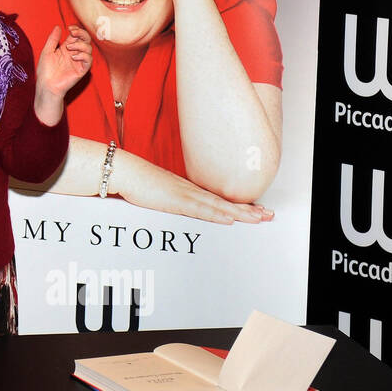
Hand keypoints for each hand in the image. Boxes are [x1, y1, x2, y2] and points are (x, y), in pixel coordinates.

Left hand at [33, 25, 90, 125]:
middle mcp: (74, 53)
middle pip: (85, 40)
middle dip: (82, 33)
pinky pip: (89, 60)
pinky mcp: (82, 70)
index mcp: (66, 48)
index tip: (70, 28)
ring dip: (80, 45)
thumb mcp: (47, 51)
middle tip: (73, 32)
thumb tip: (58, 27)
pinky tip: (73, 56)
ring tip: (69, 48)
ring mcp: (79, 62)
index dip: (76, 30)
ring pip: (89, 48)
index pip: (77, 36)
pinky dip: (83, 55)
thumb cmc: (45, 70)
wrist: (46, 85)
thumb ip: (53, 39)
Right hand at [111, 149, 272, 224]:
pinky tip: (230, 219)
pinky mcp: (175, 200)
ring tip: (259, 218)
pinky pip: (201, 210)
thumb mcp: (155, 191)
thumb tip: (172, 203)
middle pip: (224, 201)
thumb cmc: (135, 180)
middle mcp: (189, 190)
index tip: (254, 209)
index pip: (217, 198)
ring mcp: (184, 194)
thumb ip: (167, 197)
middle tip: (268, 215)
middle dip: (248, 209)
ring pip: (218, 206)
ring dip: (240, 213)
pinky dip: (217, 214)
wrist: (123, 170)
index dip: (237, 205)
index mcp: (186, 188)